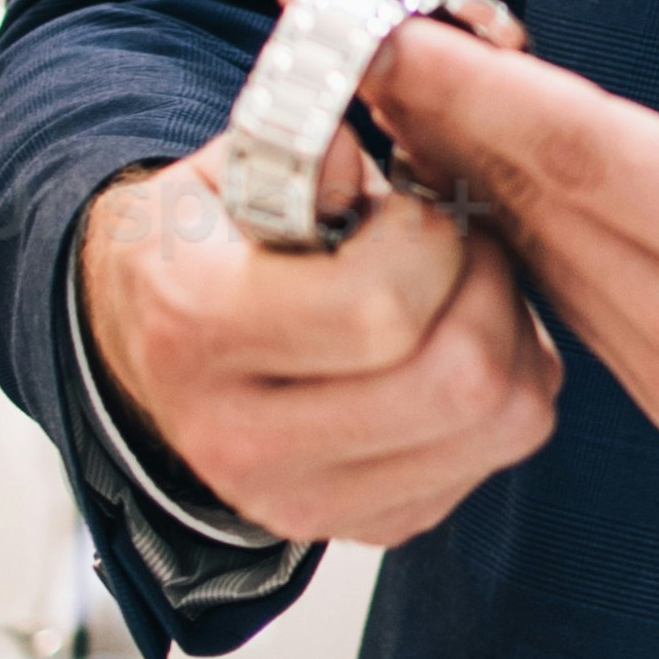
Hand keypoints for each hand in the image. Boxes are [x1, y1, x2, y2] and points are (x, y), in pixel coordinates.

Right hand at [76, 0, 559, 551]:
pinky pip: (492, 465)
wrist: (144, 343)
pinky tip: (450, 346)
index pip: (377, 307)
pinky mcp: (362, 526)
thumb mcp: (228, 161)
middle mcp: (241, 438)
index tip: (413, 204)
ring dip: (515, 342)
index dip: (429, 239)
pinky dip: (502, 396)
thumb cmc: (206, 237)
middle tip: (465, 242)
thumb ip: (302, 132)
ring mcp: (303, 500)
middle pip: (458, 382)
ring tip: (465, 290)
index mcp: (196, 326)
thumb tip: (369, 138)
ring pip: (499, 428)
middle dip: (490, 290)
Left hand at [354, 8, 658, 521]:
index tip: (386, 28)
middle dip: (425, 108)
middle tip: (327, 15)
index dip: (483, 89)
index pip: (600, 166)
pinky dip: (506, 216)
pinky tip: (467, 150)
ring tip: (374, 66)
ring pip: (535, 255)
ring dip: (452, 161)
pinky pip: (565, 291)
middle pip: (537, 209)